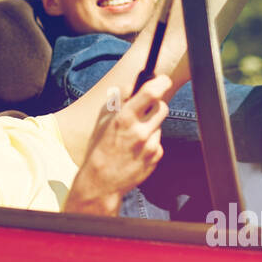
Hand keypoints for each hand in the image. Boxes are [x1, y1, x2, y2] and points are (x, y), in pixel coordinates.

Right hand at [66, 75, 169, 215]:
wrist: (101, 182)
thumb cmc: (99, 148)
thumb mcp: (103, 120)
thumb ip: (119, 99)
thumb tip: (134, 84)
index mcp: (125, 118)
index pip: (151, 93)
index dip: (160, 82)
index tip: (162, 79)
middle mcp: (140, 131)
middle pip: (162, 107)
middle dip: (156, 104)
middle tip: (146, 108)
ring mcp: (150, 145)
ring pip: (159, 125)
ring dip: (150, 126)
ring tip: (133, 137)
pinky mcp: (156, 157)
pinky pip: (158, 141)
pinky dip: (150, 142)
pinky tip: (135, 150)